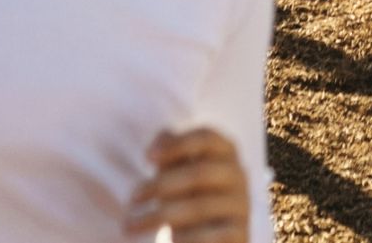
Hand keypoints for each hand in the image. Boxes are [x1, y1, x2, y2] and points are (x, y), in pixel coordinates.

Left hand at [126, 127, 248, 241]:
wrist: (215, 236)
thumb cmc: (192, 195)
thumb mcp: (180, 170)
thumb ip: (171, 152)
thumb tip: (157, 144)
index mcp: (226, 154)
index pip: (207, 138)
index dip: (178, 144)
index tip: (147, 158)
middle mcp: (238, 176)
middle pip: (200, 172)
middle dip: (162, 184)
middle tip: (133, 198)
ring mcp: (241, 206)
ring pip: (200, 207)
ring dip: (159, 215)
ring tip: (130, 224)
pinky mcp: (239, 234)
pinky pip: (207, 236)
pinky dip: (182, 238)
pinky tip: (165, 240)